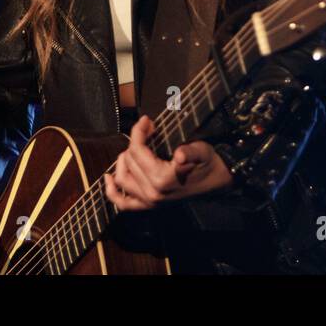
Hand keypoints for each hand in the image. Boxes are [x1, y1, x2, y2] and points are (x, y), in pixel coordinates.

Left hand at [103, 115, 233, 210]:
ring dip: (123, 161)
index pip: (138, 150)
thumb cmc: (208, 164)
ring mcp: (149, 201)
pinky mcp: (149, 206)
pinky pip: (123, 204)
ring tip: (133, 148)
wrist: (218, 182)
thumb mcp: (202, 152)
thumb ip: (189, 152)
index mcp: (163, 179)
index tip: (146, 120)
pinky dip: (112, 193)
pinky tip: (108, 179)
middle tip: (147, 128)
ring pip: (122, 179)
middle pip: (129, 161)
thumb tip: (179, 154)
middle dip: (135, 141)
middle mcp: (152, 193)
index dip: (139, 131)